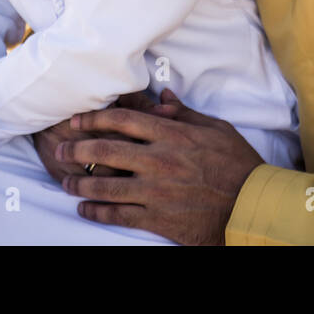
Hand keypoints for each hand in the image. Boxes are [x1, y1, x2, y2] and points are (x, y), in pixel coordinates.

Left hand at [56, 89, 263, 245]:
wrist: (252, 206)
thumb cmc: (238, 164)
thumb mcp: (216, 129)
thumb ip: (185, 113)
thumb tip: (162, 96)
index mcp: (172, 135)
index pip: (123, 120)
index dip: (95, 118)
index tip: (77, 120)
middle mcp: (159, 160)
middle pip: (106, 150)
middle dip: (78, 148)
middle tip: (61, 149)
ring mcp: (156, 191)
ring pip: (107, 185)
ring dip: (81, 183)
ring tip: (66, 182)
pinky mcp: (158, 218)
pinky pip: (119, 215)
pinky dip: (98, 212)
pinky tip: (85, 209)